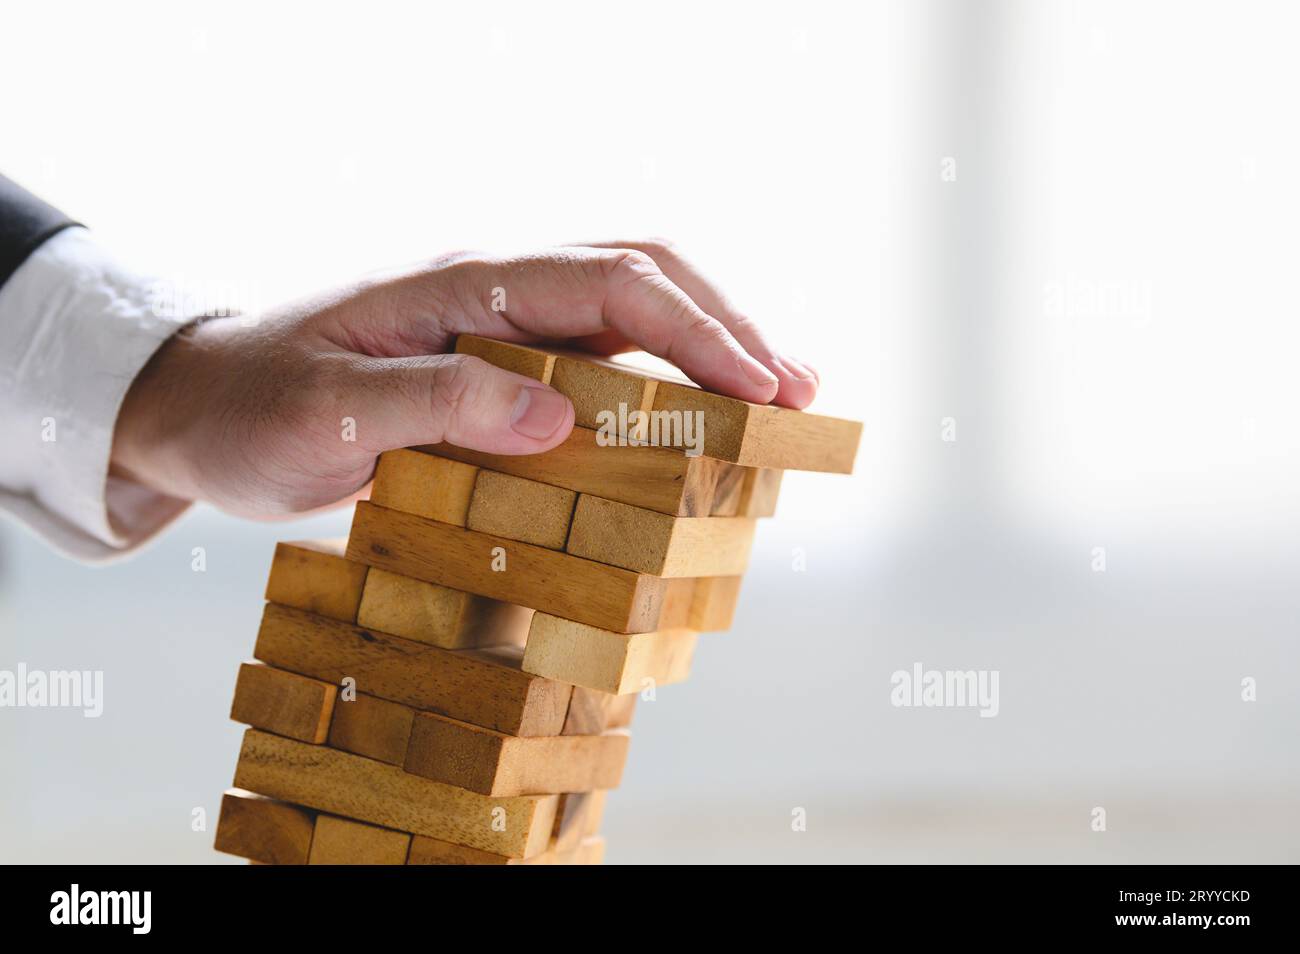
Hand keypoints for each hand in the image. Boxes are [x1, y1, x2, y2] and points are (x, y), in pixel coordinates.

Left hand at [110, 240, 820, 516]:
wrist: (201, 405)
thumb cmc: (252, 412)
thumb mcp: (322, 419)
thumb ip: (431, 404)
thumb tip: (557, 415)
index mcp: (461, 287)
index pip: (610, 284)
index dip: (698, 332)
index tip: (763, 389)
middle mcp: (493, 288)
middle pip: (642, 272)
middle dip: (729, 326)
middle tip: (798, 392)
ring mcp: (499, 317)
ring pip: (631, 302)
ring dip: (709, 341)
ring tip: (778, 395)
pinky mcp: (496, 354)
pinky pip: (600, 346)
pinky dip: (663, 371)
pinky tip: (694, 410)